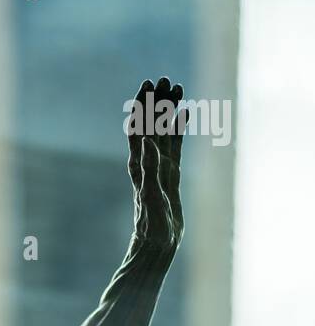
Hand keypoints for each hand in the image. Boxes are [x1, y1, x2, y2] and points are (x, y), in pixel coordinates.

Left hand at [126, 76, 185, 253]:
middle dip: (158, 102)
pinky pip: (175, 147)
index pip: (140, 129)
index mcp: (140, 166)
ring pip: (164, 132)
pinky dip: (178, 129)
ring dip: (169, 111)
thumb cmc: (152, 227)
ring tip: (177, 88)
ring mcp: (160, 169)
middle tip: (166, 78)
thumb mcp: (151, 197)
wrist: (155, 247)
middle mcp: (148, 164)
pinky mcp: (170, 177)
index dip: (143, 107)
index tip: (149, 84)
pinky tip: (184, 114)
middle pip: (152, 126)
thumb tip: (147, 141)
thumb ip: (149, 169)